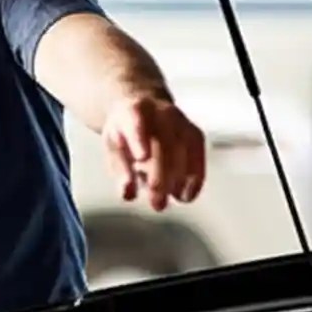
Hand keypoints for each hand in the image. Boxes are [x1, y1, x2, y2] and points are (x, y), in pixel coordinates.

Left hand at [101, 93, 205, 211]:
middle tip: (156, 204)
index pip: (135, 122)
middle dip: (161, 178)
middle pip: (164, 145)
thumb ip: (120, 168)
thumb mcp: (113, 145)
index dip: (139, 138)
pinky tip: (185, 196)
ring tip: (163, 203)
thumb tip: (128, 194)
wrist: (142, 107)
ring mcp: (181, 122)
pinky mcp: (195, 133)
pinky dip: (194, 179)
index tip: (142, 158)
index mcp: (133, 110)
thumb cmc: (124, 131)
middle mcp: (160, 113)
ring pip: (183, 153)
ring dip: (176, 182)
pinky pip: (198, 157)